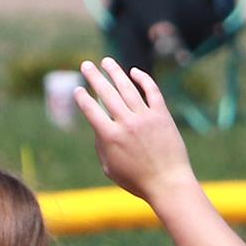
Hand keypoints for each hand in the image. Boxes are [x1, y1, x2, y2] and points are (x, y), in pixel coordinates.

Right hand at [75, 58, 191, 204]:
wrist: (167, 183)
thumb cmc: (137, 181)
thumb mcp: (110, 168)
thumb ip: (101, 146)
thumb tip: (98, 126)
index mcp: (110, 137)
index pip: (91, 110)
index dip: (82, 98)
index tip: (78, 89)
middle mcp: (126, 123)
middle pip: (106, 93)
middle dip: (94, 77)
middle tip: (86, 65)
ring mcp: (145, 117)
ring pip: (127, 87)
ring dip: (115, 72)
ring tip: (106, 62)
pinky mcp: (161, 115)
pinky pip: (151, 91)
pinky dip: (143, 79)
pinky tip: (134, 72)